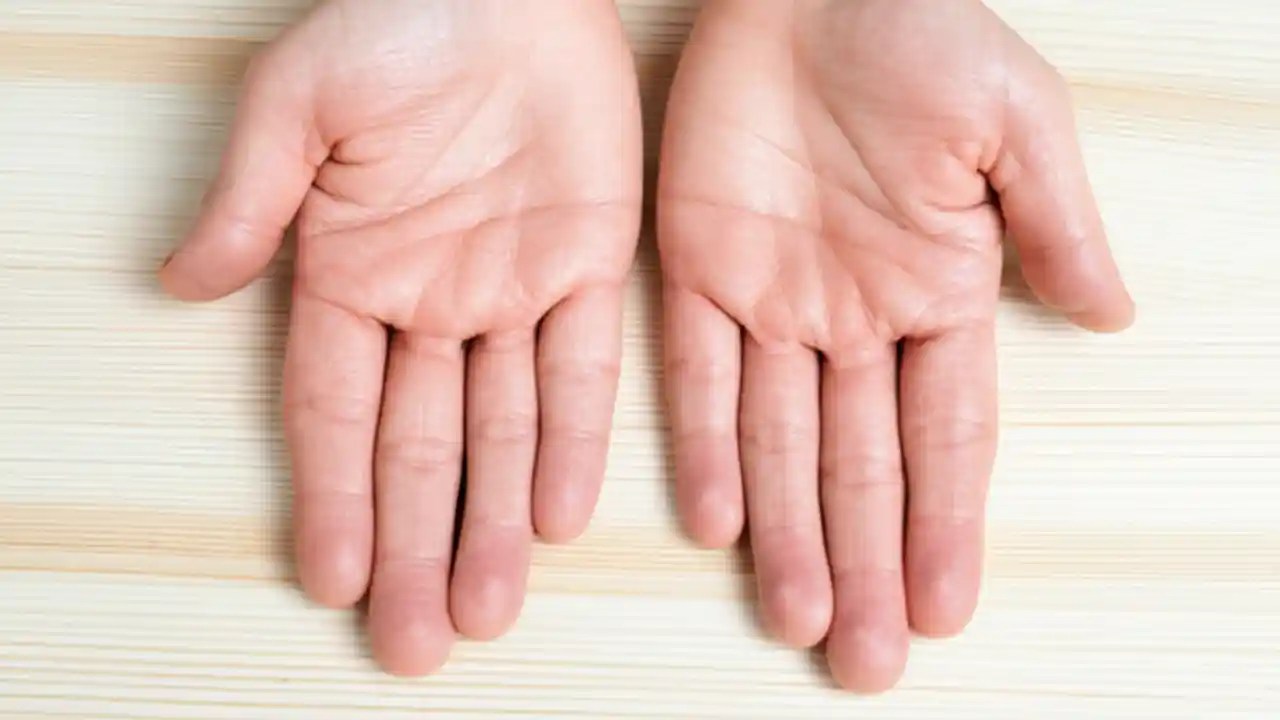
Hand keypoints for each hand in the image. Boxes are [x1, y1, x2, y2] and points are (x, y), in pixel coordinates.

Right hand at [160, 0, 641, 674]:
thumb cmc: (395, 19)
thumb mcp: (301, 103)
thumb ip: (253, 200)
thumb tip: (180, 284)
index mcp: (350, 272)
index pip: (334, 411)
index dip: (333, 494)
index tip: (331, 576)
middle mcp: (431, 300)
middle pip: (420, 446)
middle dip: (416, 543)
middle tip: (413, 642)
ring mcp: (511, 289)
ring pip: (502, 427)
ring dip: (492, 518)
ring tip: (486, 609)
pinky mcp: (589, 264)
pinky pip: (583, 366)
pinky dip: (574, 438)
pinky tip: (556, 514)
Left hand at [658, 0, 1132, 691]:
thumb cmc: (922, 32)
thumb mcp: (1013, 120)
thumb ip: (1051, 222)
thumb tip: (1111, 316)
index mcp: (938, 291)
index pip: (947, 435)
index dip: (946, 522)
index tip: (946, 609)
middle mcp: (855, 316)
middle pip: (862, 463)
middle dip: (864, 560)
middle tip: (864, 661)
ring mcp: (773, 299)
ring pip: (780, 439)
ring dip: (789, 530)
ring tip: (797, 620)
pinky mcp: (697, 268)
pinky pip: (695, 372)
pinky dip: (704, 445)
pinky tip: (720, 521)